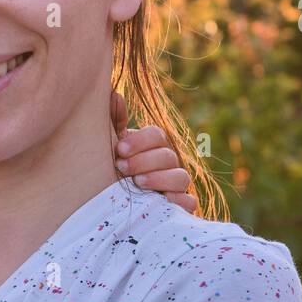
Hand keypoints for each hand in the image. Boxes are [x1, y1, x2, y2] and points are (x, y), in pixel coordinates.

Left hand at [110, 92, 196, 214]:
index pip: (157, 135)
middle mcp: (169, 162)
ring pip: (180, 177)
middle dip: (144, 161)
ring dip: (159, 178)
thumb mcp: (112, 146)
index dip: (140, 141)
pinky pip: (189, 202)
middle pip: (167, 156)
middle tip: (121, 167)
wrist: (113, 202)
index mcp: (154, 145)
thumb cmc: (114, 168)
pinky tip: (159, 200)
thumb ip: (114, 122)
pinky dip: (178, 200)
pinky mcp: (180, 206)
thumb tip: (114, 96)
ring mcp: (177, 184)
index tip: (119, 150)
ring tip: (137, 182)